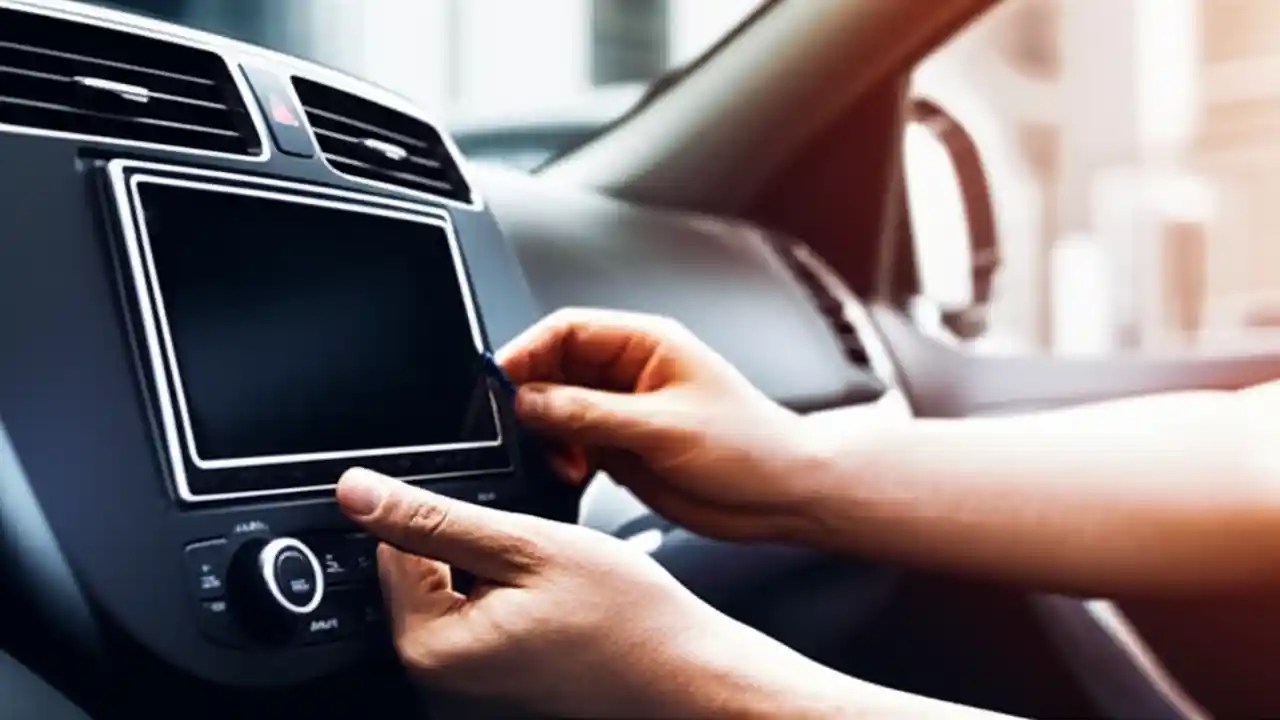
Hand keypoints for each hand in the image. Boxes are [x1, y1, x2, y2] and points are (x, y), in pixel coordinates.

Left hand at [335, 468, 856, 717]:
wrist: (688, 679)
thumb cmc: (629, 622)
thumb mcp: (527, 546)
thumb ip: (433, 518)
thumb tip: (357, 491)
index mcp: (431, 649)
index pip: (391, 550)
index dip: (447, 516)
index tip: (499, 520)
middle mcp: (436, 689)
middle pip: (418, 582)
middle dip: (468, 553)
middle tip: (534, 558)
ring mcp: (463, 701)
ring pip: (450, 605)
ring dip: (489, 581)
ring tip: (550, 590)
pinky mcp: (491, 702)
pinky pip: (476, 638)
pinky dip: (505, 612)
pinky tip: (550, 614)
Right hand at [497, 308, 827, 542]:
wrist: (786, 495)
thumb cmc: (751, 448)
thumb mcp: (664, 428)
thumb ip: (591, 414)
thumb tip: (531, 401)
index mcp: (646, 344)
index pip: (567, 330)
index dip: (527, 351)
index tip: (500, 381)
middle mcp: (631, 373)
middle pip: (554, 368)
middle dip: (532, 397)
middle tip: (522, 429)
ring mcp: (624, 411)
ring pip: (557, 409)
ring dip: (546, 434)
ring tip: (560, 458)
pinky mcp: (624, 448)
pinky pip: (572, 444)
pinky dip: (561, 458)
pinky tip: (573, 473)